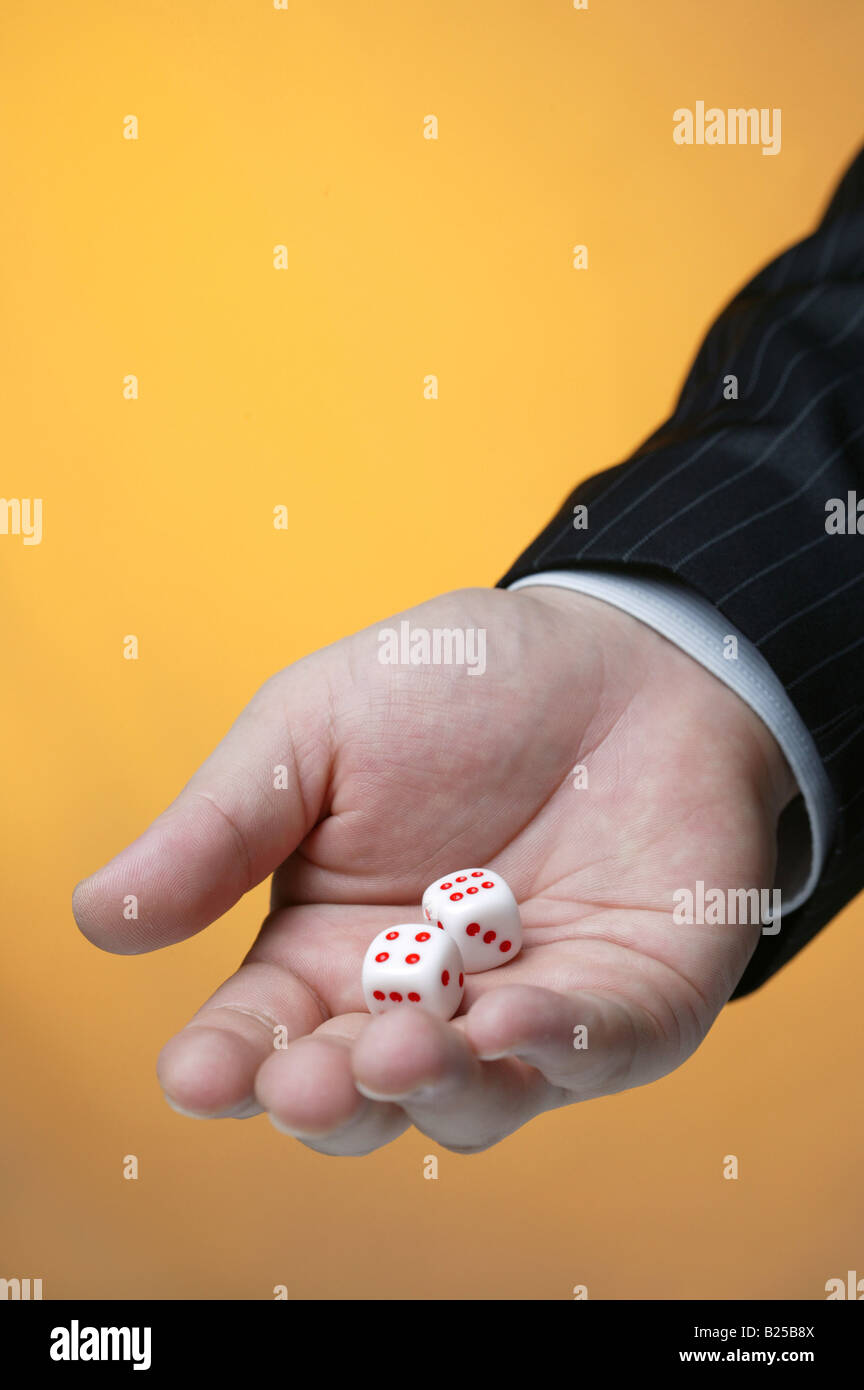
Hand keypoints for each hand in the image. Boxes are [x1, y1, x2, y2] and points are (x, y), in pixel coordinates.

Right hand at [72, 586, 795, 1154]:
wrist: (612, 653)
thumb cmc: (450, 689)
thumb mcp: (313, 731)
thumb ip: (222, 824)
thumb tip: (100, 917)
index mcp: (326, 949)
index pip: (260, 1037)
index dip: (227, 1066)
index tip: (199, 1074)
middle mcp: (421, 1004)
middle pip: (359, 1097)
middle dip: (329, 1101)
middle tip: (309, 1077)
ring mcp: (526, 1012)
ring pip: (471, 1104)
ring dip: (434, 1091)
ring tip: (404, 1049)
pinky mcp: (630, 1003)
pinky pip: (595, 1050)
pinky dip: (556, 1049)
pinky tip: (514, 1019)